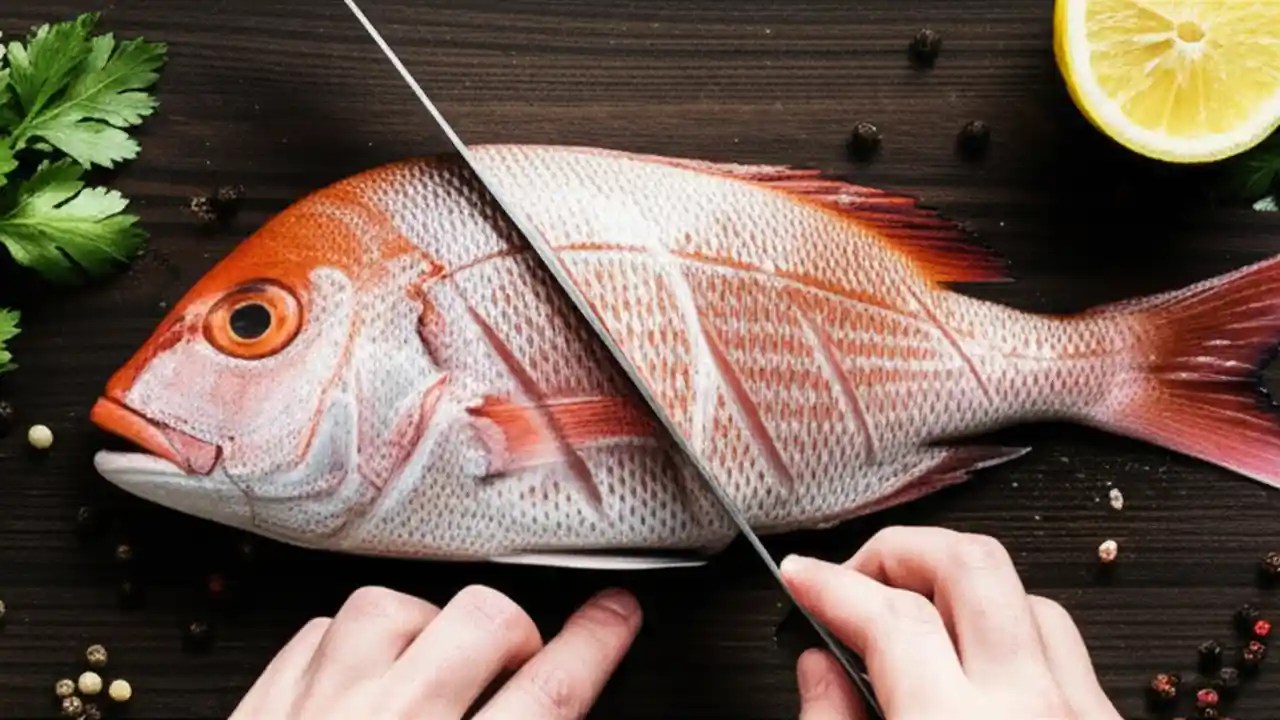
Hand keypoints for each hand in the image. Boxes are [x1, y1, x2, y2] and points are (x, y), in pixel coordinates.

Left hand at [230, 584, 640, 719]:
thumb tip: (547, 717)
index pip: (549, 694)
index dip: (595, 645)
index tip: (613, 618)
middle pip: (480, 624)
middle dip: (517, 631)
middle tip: (518, 659)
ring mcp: (313, 718)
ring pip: (389, 611)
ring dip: (427, 629)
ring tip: (435, 660)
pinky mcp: (257, 715)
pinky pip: (316, 635)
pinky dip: (351, 643)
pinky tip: (363, 670)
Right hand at [780, 526, 1121, 719]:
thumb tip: (819, 669)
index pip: (890, 616)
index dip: (831, 583)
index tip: (800, 577)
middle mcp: (1032, 708)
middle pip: (970, 565)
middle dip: (900, 552)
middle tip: (856, 581)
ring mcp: (1082, 714)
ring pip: (1026, 595)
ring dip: (958, 590)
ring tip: (914, 622)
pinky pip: (1062, 650)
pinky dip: (1008, 635)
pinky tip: (974, 667)